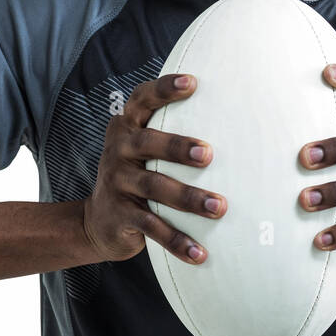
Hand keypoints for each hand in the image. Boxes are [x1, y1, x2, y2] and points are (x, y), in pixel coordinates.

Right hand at [82, 73, 225, 264]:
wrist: (99, 222)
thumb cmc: (140, 174)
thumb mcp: (145, 148)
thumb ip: (172, 128)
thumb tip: (236, 110)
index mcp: (127, 127)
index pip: (142, 99)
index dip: (164, 89)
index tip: (192, 82)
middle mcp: (119, 150)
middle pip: (147, 143)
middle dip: (178, 146)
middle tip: (209, 154)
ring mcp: (118, 183)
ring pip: (154, 187)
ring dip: (189, 198)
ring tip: (220, 208)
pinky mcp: (121, 216)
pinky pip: (152, 228)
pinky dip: (177, 241)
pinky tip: (201, 253)